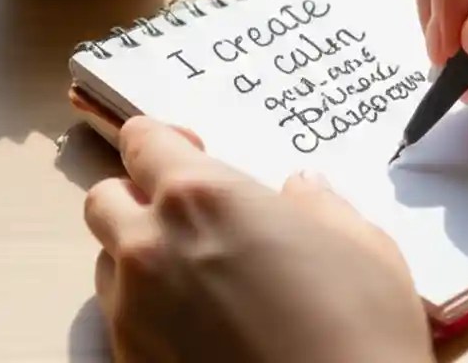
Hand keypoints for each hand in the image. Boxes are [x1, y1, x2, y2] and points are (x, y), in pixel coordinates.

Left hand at [83, 117, 434, 362]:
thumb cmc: (359, 327)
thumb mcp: (362, 247)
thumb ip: (319, 207)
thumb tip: (300, 192)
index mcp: (202, 198)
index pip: (144, 141)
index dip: (162, 140)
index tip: (191, 150)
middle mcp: (150, 247)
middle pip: (105, 199)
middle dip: (138, 196)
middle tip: (190, 214)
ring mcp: (133, 314)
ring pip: (107, 264)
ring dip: (138, 256)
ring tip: (195, 276)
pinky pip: (120, 321)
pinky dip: (147, 311)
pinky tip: (200, 327)